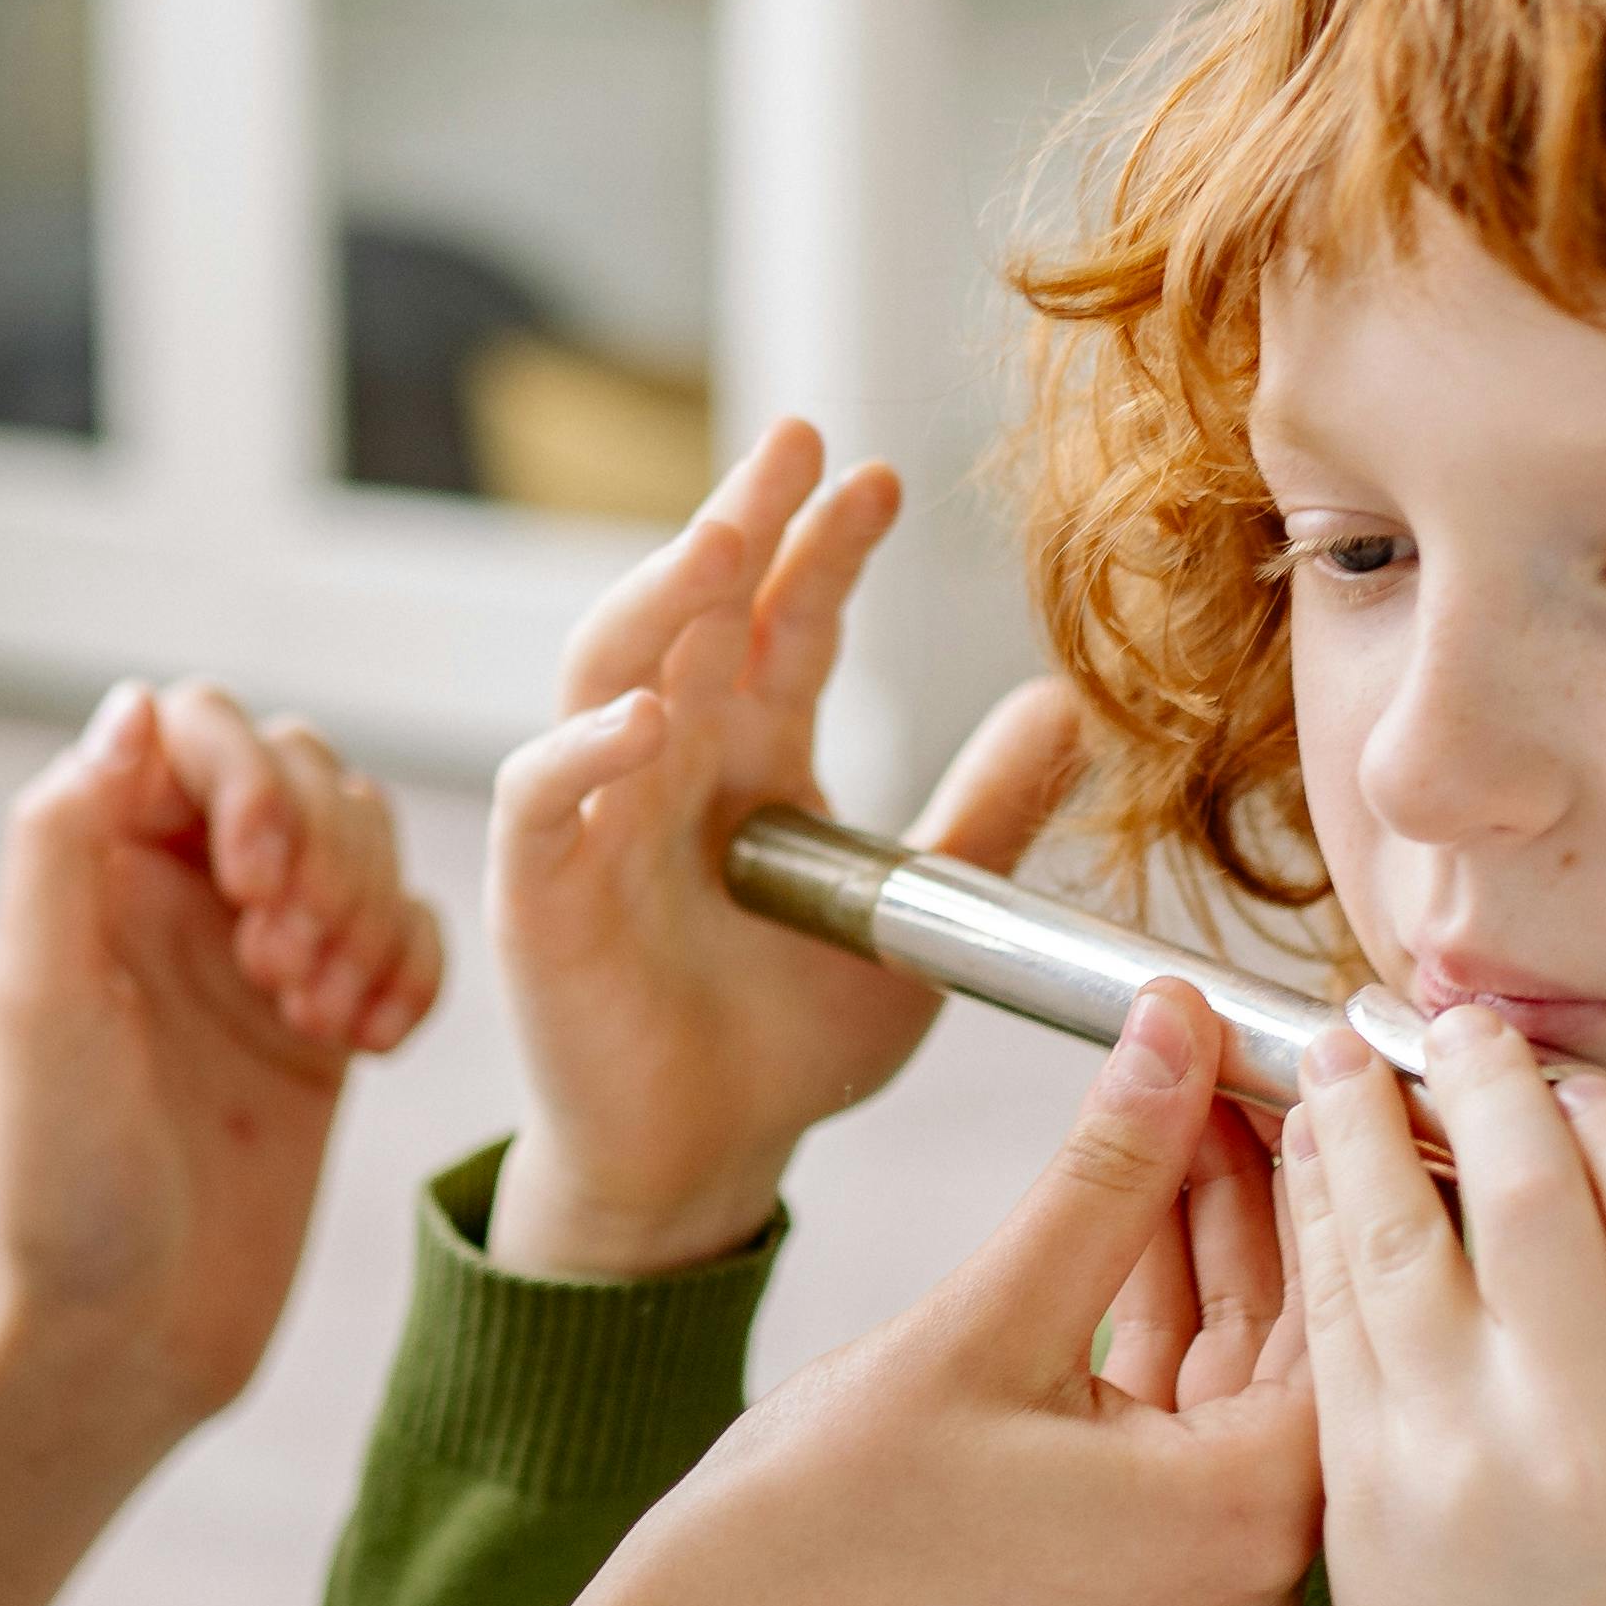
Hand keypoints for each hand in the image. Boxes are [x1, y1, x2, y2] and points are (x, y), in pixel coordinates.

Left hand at [0, 677, 440, 1446]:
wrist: (123, 1341)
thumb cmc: (59, 1188)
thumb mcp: (39, 1005)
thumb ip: (62, 842)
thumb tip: (132, 708)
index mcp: (98, 867)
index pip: (198, 730)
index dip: (250, 777)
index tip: (256, 880)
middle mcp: (183, 894)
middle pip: (302, 769)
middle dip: (323, 849)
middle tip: (286, 967)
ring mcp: (262, 957)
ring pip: (366, 842)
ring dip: (367, 912)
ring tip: (316, 1017)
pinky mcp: (327, 1026)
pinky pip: (411, 935)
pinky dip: (413, 971)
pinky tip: (370, 1045)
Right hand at [486, 417, 1089, 1274]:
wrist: (704, 1163)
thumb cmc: (790, 1045)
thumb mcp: (914, 919)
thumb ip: (983, 816)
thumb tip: (1066, 706)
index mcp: (753, 756)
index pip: (782, 619)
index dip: (822, 547)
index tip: (879, 480)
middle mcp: (668, 763)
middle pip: (693, 608)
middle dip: (739, 521)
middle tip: (797, 442)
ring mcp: (594, 818)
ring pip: (606, 668)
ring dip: (660, 596)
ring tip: (725, 539)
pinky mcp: (541, 893)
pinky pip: (539, 797)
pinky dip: (581, 752)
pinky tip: (647, 719)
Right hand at [587, 983, 1316, 1605]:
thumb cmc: (822, 1539)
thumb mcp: (985, 1320)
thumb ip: (1104, 1171)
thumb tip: (1175, 1032)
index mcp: (1241, 1526)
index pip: (1348, 1309)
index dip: (1323, 1160)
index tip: (1295, 1052)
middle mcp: (1249, 1583)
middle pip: (1299, 1344)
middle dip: (1258, 1193)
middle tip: (1223, 1060)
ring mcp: (1191, 1598)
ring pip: (1234, 1382)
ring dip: (1201, 1250)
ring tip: (1171, 1108)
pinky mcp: (1135, 1596)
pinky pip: (1178, 1434)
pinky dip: (1158, 1329)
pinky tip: (1131, 1215)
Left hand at [1277, 1007, 1605, 1605]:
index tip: (1587, 1084)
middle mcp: (1592, 1435)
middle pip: (1543, 1196)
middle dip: (1491, 1082)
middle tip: (1456, 1019)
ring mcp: (1466, 1464)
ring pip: (1410, 1239)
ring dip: (1368, 1126)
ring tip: (1343, 1055)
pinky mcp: (1365, 1499)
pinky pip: (1335, 1320)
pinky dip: (1318, 1223)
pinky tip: (1307, 1169)